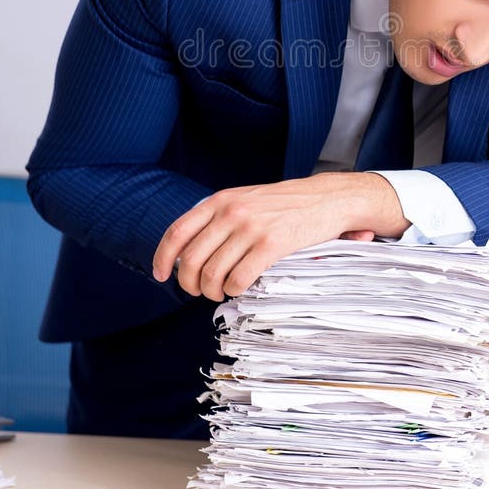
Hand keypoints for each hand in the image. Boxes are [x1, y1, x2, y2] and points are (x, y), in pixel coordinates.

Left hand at [152, 171, 408, 300]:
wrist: (328, 198)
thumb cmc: (285, 203)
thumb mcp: (246, 198)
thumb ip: (219, 216)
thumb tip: (189, 249)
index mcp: (221, 199)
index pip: (178, 232)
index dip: (163, 258)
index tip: (160, 275)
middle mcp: (232, 212)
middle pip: (190, 259)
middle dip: (189, 284)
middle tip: (200, 291)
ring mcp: (251, 228)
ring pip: (212, 274)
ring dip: (212, 291)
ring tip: (222, 291)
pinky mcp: (272, 245)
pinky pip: (239, 279)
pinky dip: (235, 291)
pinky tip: (240, 288)